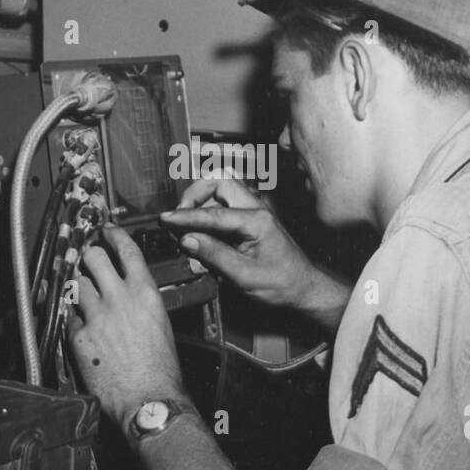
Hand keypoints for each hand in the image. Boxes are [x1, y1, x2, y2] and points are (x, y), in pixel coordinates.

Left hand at [67, 225, 184, 431]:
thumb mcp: (160, 323)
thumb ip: (142, 301)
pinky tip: (84, 329)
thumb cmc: (161, 369)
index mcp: (144, 292)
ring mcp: (96, 316)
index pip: (126, 249)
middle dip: (89, 257)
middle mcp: (119, 298)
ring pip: (76, 284)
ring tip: (85, 298)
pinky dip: (74, 320)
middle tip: (89, 262)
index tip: (106, 231)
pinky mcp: (79, 336)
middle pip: (93, 257)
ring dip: (79, 288)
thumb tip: (129, 292)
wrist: (148, 399)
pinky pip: (69, 317)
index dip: (113, 235)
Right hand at [161, 178, 347, 328]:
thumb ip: (214, 255)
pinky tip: (202, 235)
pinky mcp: (251, 220)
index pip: (213, 213)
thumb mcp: (244, 275)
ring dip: (202, 202)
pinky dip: (209, 214)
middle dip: (195, 193)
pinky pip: (225, 207)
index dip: (186, 216)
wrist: (303, 287)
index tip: (166, 219)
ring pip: (222, 191)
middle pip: (220, 182)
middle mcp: (256, 209)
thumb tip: (187, 239)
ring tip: (188, 224)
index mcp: (256, 221)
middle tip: (180, 214)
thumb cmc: (281, 282)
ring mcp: (254, 212)